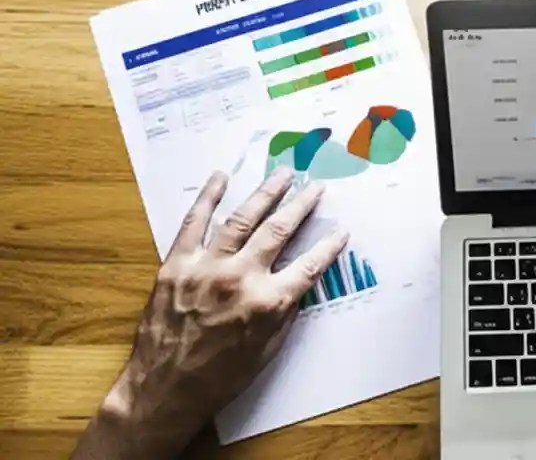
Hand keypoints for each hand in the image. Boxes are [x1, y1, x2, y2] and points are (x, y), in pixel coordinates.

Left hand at [73, 168, 348, 459]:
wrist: (165, 389)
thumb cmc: (220, 377)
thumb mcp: (268, 350)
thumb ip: (285, 311)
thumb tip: (298, 283)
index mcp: (268, 303)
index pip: (310, 265)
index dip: (329, 246)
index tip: (342, 231)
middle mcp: (240, 278)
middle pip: (279, 230)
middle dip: (301, 205)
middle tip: (315, 186)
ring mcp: (206, 268)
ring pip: (242, 219)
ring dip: (265, 193)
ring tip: (281, 173)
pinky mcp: (176, 266)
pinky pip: (194, 224)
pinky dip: (207, 198)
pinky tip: (220, 178)